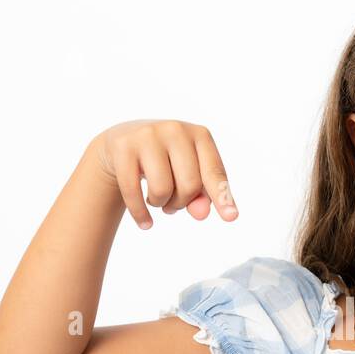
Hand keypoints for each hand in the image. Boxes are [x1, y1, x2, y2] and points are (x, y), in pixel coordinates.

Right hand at [92, 119, 237, 228]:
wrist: (124, 141)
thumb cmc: (166, 161)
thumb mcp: (188, 174)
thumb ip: (201, 195)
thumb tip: (201, 213)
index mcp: (200, 135)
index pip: (214, 172)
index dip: (222, 197)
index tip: (231, 217)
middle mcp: (175, 130)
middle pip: (189, 185)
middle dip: (182, 202)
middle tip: (174, 202)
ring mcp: (147, 135)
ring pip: (162, 189)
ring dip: (161, 204)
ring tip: (158, 199)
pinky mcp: (123, 147)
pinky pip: (133, 191)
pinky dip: (141, 214)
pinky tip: (145, 223)